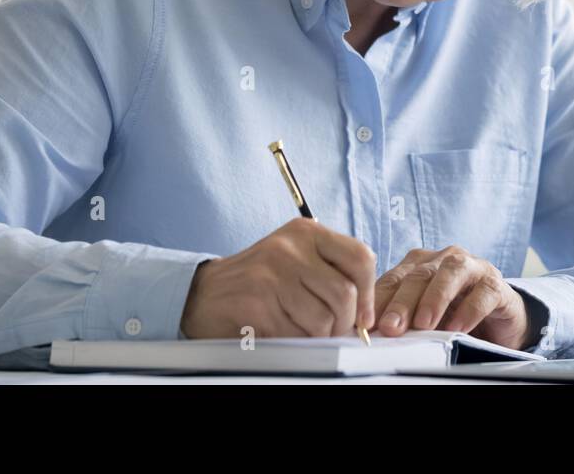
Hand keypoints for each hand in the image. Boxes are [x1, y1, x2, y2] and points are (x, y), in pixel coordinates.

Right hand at [181, 217, 375, 339]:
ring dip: (316, 336)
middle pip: (344, 295)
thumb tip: (367, 311)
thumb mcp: (297, 260)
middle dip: (342, 324)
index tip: (362, 317)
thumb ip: (331, 273)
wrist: (205, 293)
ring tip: (298, 328)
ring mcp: (272, 272)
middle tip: (329, 331)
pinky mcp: (257, 300)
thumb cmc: (260, 281)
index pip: (360, 257)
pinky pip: (295, 334)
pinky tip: (278, 328)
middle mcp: (290, 247)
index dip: (368, 294)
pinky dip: (293, 341)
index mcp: (307, 232)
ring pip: (322, 320)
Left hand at [371, 246, 532, 350]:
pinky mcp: (495, 283)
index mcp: (419, 264)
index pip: (393, 279)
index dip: (378, 301)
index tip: (365, 324)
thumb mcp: (423, 316)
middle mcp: (443, 259)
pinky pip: (483, 291)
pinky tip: (458, 327)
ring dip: (435, 298)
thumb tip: (371, 333)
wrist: (498, 320)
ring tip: (424, 323)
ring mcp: (472, 267)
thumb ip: (401, 318)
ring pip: (450, 272)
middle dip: (402, 302)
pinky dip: (470, 309)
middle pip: (418, 275)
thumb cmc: (454, 314)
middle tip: (390, 326)